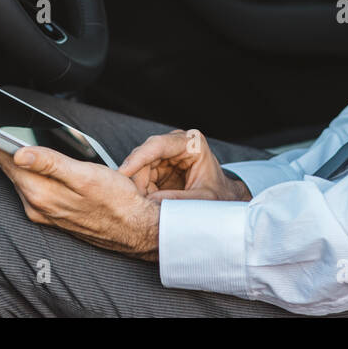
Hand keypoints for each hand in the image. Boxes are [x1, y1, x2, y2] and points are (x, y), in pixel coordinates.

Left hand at [0, 143, 160, 259]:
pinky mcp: (51, 215)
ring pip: (21, 180)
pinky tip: (34, 164)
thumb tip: (18, 153)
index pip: (7, 161)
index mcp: (40, 193)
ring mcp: (43, 213)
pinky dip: (28, 174)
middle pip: (11, 170)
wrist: (134, 229)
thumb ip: (49, 163)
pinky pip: (31, 189)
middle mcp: (36, 206)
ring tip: (11, 140)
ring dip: (15, 161)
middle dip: (3, 149)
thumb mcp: (84, 175)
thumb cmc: (116, 200)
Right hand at [118, 129, 251, 202]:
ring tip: (142, 204)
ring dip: (138, 186)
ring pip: (140, 167)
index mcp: (192, 144)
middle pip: (145, 156)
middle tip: (133, 199)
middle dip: (136, 177)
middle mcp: (176, 144)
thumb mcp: (203, 200)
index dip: (138, 158)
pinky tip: (145, 202)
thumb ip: (178, 201)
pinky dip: (141, 190)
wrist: (223, 200)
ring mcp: (166, 155)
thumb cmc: (219, 196)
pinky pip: (142, 177)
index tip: (123, 172)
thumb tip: (150, 203)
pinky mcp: (159, 168)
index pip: (158, 145)